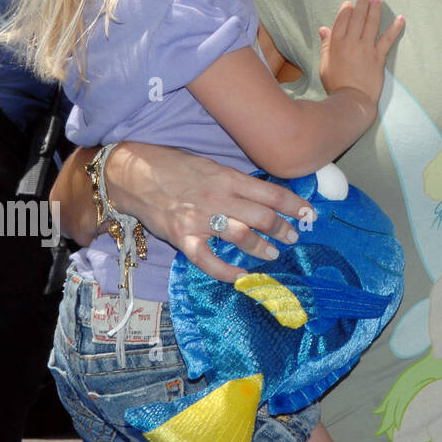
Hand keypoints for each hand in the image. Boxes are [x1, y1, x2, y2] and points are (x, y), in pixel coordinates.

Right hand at [104, 142, 315, 281]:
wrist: (132, 174)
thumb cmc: (174, 166)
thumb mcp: (211, 165)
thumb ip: (235, 181)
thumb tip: (264, 195)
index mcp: (228, 177)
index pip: (271, 193)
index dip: (294, 205)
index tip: (309, 214)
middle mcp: (218, 198)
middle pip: (262, 217)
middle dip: (282, 228)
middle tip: (293, 237)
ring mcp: (200, 219)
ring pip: (241, 236)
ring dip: (262, 248)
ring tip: (274, 254)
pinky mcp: (182, 238)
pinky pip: (208, 261)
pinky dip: (227, 272)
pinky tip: (241, 277)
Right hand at [318, 0, 403, 107]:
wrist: (352, 99)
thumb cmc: (336, 85)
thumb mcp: (325, 64)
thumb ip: (326, 45)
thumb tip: (323, 29)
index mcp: (336, 44)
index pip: (341, 21)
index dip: (346, 10)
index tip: (350, 3)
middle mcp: (351, 42)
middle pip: (357, 18)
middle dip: (362, 5)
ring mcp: (366, 48)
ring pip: (371, 24)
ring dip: (375, 11)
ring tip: (378, 1)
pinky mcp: (379, 57)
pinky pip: (388, 39)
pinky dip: (395, 28)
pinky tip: (400, 18)